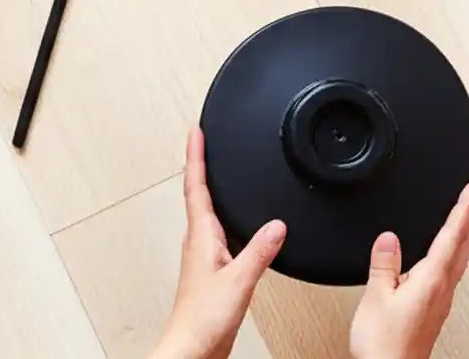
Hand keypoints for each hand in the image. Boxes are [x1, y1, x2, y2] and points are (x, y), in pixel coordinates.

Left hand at [150, 129, 286, 358]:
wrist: (192, 348)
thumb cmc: (203, 319)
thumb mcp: (238, 280)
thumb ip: (258, 251)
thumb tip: (276, 225)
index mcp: (201, 237)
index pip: (195, 186)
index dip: (195, 156)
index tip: (196, 131)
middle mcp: (199, 243)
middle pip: (198, 194)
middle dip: (200, 165)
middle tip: (202, 141)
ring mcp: (204, 256)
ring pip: (208, 213)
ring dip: (210, 190)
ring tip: (215, 170)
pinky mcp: (212, 270)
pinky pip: (219, 233)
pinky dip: (225, 217)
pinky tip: (237, 223)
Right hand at [349, 179, 468, 358]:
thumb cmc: (385, 346)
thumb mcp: (376, 296)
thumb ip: (383, 264)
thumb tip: (389, 238)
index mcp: (432, 279)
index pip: (454, 233)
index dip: (465, 206)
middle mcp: (442, 290)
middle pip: (464, 245)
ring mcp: (441, 302)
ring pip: (459, 259)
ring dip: (462, 235)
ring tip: (462, 218)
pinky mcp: (434, 311)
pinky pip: (448, 273)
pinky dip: (451, 254)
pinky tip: (441, 257)